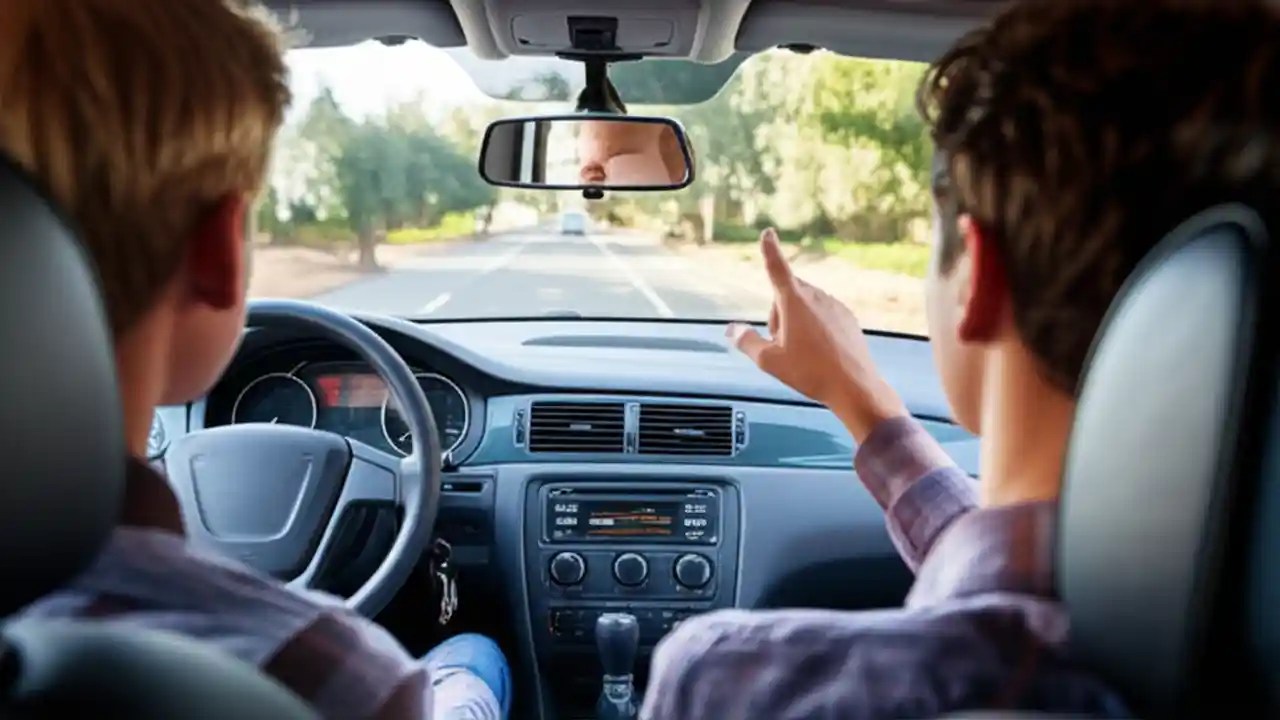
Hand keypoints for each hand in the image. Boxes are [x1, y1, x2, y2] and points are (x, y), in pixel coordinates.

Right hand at [727, 228, 906, 441]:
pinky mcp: (847, 317)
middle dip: (778, 314)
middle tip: (783, 345)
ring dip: (797, 321)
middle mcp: (816, 297)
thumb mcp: (769, 361)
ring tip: (804, 353)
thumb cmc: (811, 373)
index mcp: (794, 302)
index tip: (768, 234)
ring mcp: (834, 306)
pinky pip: (823, 314)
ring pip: (805, 305)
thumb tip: (732, 329)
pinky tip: (820, 352)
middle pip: (786, 295)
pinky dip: (815, 327)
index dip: (770, 250)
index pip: (776, 269)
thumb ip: (746, 341)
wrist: (854, 386)